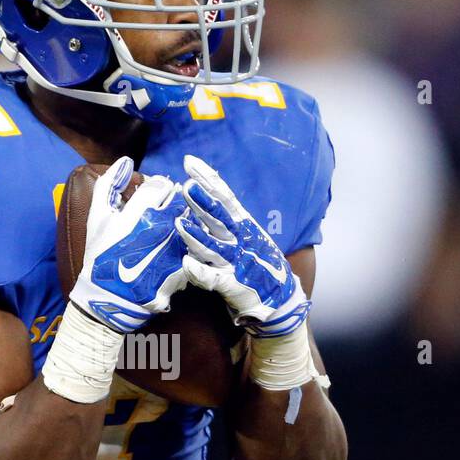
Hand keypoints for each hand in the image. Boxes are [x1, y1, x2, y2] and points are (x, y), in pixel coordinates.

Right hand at [70, 156, 188, 332]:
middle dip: (171, 203)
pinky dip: (185, 244)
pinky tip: (170, 251)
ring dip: (181, 222)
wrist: (110, 296)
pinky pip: (193, 245)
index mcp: (142, 208)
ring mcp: (177, 244)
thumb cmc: (100, 255)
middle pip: (180, 200)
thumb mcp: (98, 218)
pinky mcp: (185, 264)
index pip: (161, 184)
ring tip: (165, 233)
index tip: (149, 199)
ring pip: (190, 221)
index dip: (155, 190)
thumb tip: (125, 161)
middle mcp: (164, 223)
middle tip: (159, 215)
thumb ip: (109, 185)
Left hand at [174, 155, 309, 336]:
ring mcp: (236, 262)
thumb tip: (202, 194)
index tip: (190, 162)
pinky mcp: (232, 285)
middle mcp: (239, 240)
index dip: (207, 180)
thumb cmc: (257, 264)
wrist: (280, 298)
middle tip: (187, 186)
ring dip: (197, 236)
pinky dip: (201, 271)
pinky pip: (214, 278)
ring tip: (180, 224)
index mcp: (242, 225)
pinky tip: (187, 263)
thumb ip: (224, 217)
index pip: (223, 197)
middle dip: (203, 203)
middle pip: (219, 218)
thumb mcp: (244, 234)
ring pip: (213, 247)